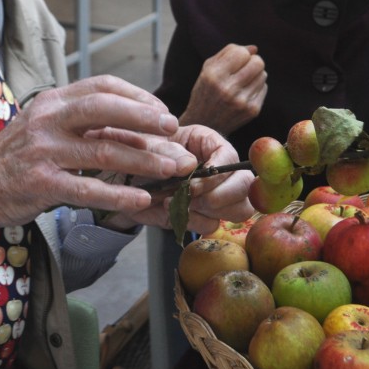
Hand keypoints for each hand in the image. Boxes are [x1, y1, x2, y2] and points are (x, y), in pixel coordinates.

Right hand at [0, 75, 192, 249]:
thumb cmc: (17, 156)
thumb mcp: (45, 125)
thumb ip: (82, 120)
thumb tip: (135, 120)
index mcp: (53, 100)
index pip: (102, 86)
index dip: (137, 96)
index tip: (162, 111)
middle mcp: (47, 120)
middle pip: (104, 109)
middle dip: (145, 118)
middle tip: (174, 129)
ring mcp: (43, 152)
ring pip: (103, 151)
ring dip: (143, 161)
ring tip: (170, 169)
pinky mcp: (40, 184)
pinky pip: (87, 190)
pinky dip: (117, 195)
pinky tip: (140, 200)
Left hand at [99, 124, 254, 233]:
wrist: (122, 179)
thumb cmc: (138, 153)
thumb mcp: (147, 144)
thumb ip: (168, 151)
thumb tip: (190, 165)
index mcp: (210, 143)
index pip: (231, 158)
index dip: (216, 174)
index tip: (193, 184)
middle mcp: (219, 169)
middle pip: (245, 186)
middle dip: (220, 197)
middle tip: (192, 198)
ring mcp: (216, 194)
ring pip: (238, 210)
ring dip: (208, 211)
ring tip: (180, 204)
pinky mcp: (204, 214)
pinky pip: (212, 225)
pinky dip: (192, 222)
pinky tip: (172, 211)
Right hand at [179, 44, 266, 133]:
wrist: (204, 124)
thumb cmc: (206, 91)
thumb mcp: (208, 69)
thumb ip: (228, 52)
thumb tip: (254, 48)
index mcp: (214, 75)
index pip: (241, 53)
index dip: (241, 53)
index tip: (236, 60)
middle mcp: (228, 89)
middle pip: (258, 62)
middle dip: (253, 61)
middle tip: (245, 68)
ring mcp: (242, 101)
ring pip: (263, 74)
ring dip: (255, 74)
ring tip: (243, 81)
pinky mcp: (252, 111)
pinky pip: (264, 88)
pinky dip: (257, 87)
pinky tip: (245, 92)